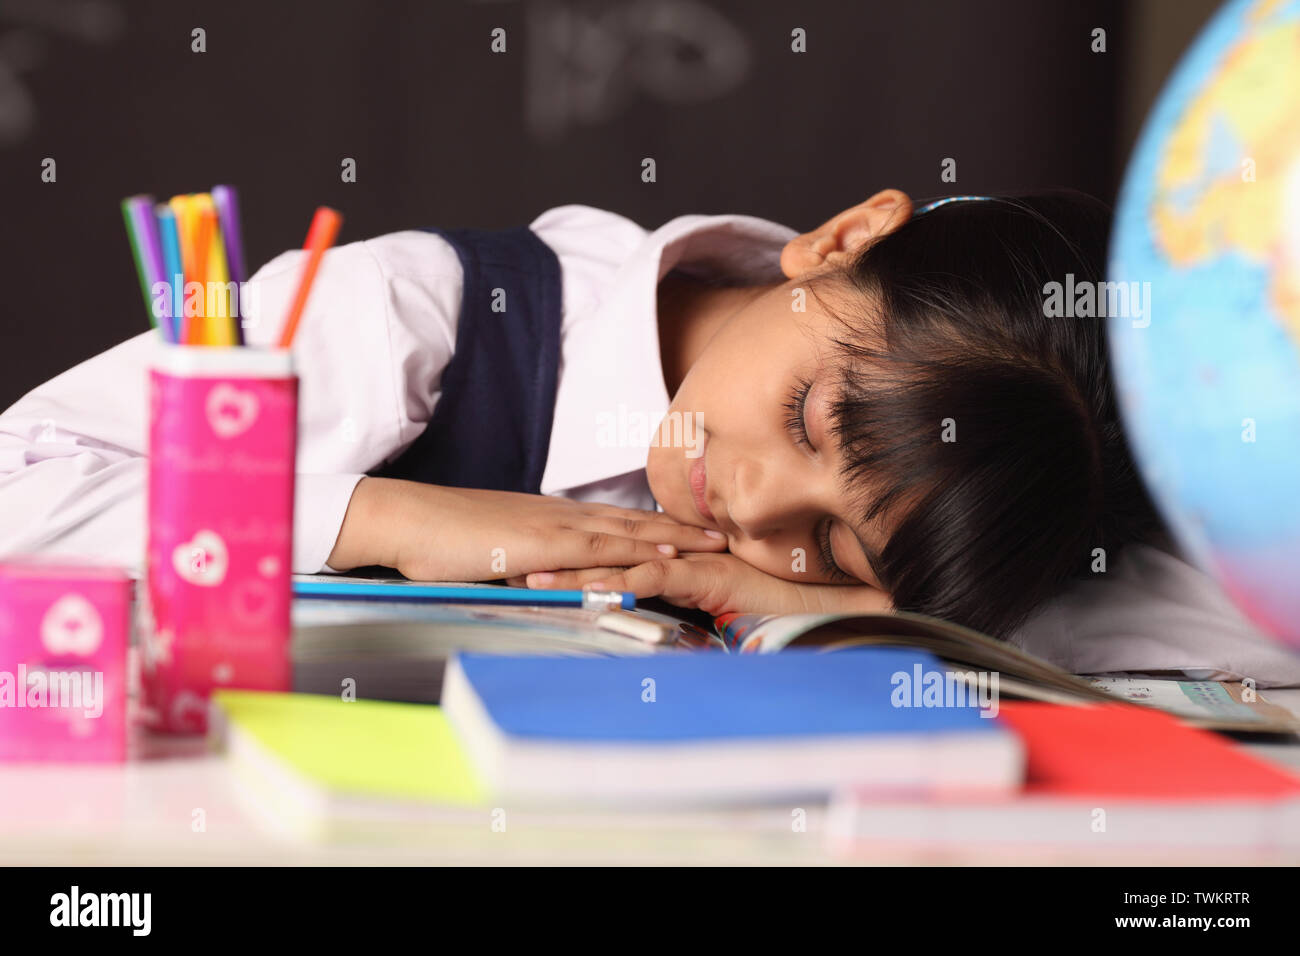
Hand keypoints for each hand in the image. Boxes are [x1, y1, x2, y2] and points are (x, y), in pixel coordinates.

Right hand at [327, 477, 727, 580]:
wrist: (404, 519)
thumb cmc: (440, 539)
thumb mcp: (493, 553)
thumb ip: (524, 563)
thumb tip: (540, 579)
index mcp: (549, 518)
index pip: (613, 522)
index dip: (655, 526)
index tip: (690, 531)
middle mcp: (560, 516)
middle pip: (633, 522)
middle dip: (681, 529)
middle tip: (725, 534)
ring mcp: (553, 527)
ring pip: (627, 532)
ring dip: (674, 538)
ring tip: (714, 544)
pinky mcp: (542, 544)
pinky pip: (600, 549)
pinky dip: (638, 553)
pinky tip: (667, 558)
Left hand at [513, 551, 893, 616]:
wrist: (811, 599)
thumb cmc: (758, 601)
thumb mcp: (695, 599)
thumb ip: (664, 596)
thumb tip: (631, 606)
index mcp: (661, 554)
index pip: (601, 551)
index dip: (560, 556)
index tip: (515, 560)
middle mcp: (668, 552)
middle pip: (600, 552)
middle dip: (553, 560)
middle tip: (503, 563)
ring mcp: (685, 561)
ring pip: (619, 563)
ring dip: (574, 573)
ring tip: (531, 580)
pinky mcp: (703, 577)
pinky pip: (658, 580)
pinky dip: (625, 585)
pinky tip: (595, 593)